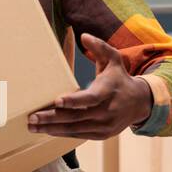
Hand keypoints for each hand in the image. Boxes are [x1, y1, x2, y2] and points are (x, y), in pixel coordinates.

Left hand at [26, 33, 152, 141]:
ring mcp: (104, 126)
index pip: (90, 98)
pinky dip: (62, 133)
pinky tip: (47, 130)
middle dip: (52, 117)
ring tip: (32, 126)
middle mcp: (107, 111)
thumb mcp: (114, 59)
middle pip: (76, 117)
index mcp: (108, 91)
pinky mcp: (101, 135)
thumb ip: (100, 47)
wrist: (139, 103)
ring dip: (52, 128)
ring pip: (75, 129)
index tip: (57, 101)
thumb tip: (84, 36)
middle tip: (32, 117)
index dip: (73, 101)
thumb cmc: (120, 78)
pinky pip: (78, 135)